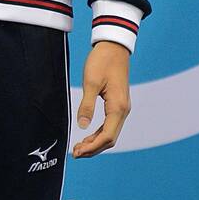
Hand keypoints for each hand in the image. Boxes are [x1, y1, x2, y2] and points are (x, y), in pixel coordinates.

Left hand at [71, 41, 131, 157]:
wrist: (114, 46)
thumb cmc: (102, 61)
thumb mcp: (91, 82)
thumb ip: (87, 105)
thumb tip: (82, 126)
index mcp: (118, 107)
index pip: (107, 136)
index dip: (92, 147)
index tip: (77, 152)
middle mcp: (123, 110)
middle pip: (110, 138)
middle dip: (93, 148)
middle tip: (75, 153)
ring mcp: (121, 108)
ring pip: (110, 133)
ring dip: (96, 142)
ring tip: (79, 147)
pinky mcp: (118, 104)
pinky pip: (110, 125)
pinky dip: (99, 133)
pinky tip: (88, 135)